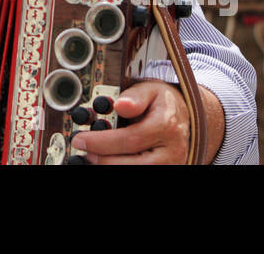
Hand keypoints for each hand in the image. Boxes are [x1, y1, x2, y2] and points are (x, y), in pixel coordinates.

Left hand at [70, 80, 191, 163]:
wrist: (181, 115)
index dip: (101, 142)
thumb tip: (120, 105)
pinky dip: (120, 166)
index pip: (130, 139)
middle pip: (133, 164)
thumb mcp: (150, 90)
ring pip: (136, 172)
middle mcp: (171, 151)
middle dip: (103, 159)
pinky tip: (107, 160)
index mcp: (166, 126)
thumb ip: (135, 96)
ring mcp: (170, 165)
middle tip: (84, 151)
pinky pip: (140, 173)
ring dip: (110, 165)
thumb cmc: (162, 102)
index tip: (81, 139)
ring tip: (93, 157)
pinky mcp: (167, 170)